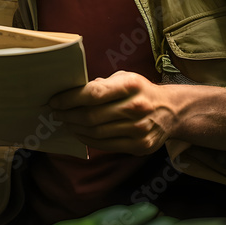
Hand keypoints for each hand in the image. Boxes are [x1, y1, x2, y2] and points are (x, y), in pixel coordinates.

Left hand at [48, 71, 178, 155]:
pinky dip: (87, 139)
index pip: (92, 93)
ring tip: (65, 122)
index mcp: (130, 85)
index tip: (54, 101)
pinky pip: (105, 145)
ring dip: (75, 128)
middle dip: (67, 115)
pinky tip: (79, 132)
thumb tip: (71, 91)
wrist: (172, 111)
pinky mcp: (139, 146)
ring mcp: (139, 129)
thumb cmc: (140, 91)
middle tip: (56, 113)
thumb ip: (101, 84)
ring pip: (96, 133)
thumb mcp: (124, 78)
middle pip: (91, 116)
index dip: (69, 99)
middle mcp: (136, 107)